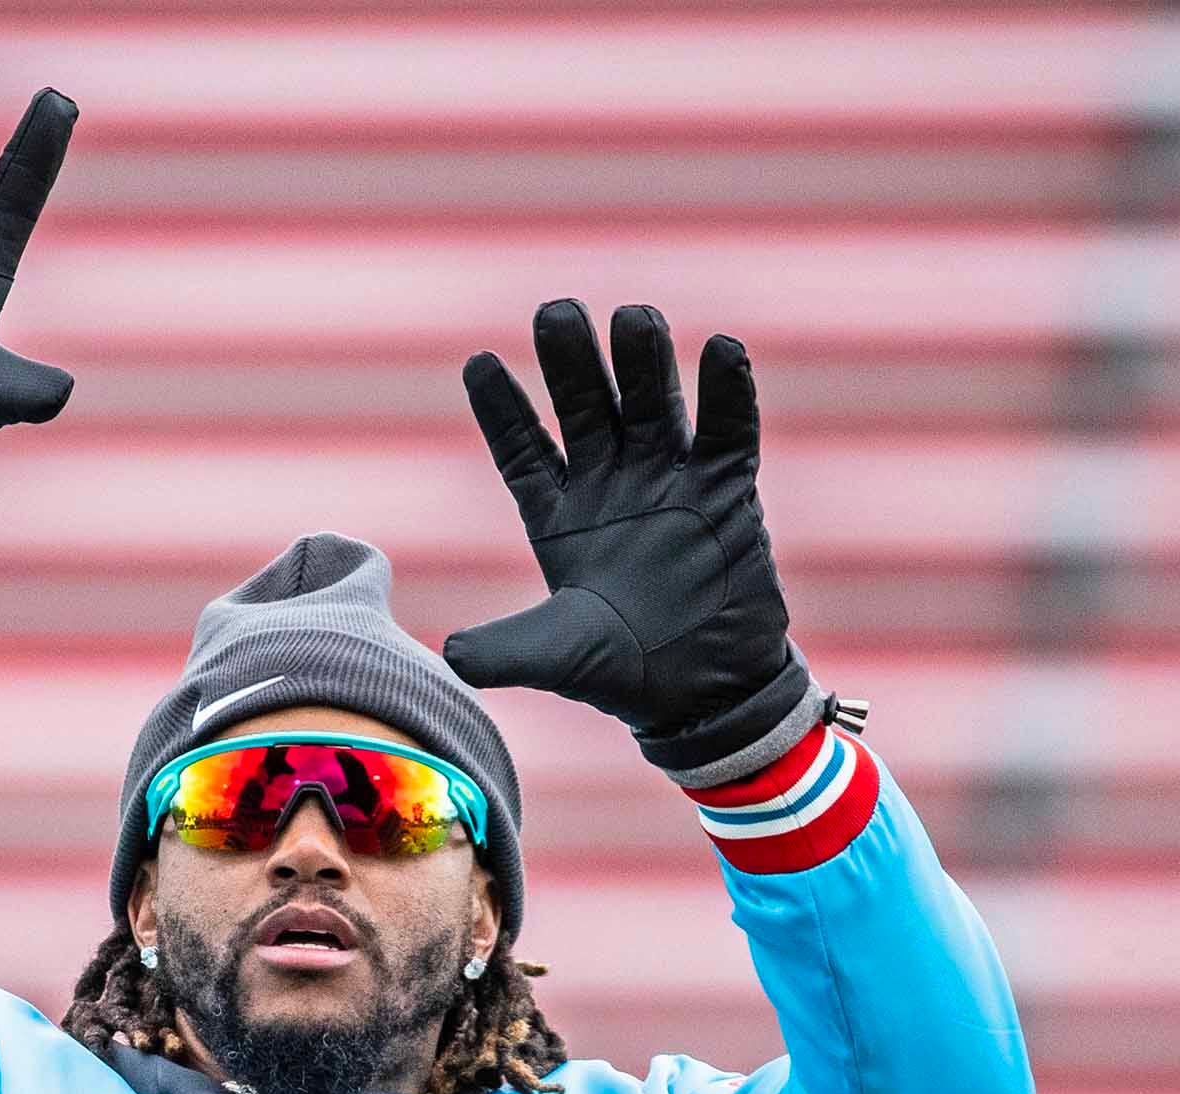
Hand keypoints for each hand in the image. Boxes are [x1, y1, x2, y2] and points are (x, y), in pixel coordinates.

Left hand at [444, 301, 812, 773]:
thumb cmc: (620, 673)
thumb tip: (452, 658)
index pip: (522, 448)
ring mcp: (667, 480)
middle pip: (584, 407)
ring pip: (651, 404)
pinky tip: (723, 349)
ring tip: (633, 318)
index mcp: (557, 514)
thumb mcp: (558, 657)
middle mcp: (609, 485)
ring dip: (643, 361)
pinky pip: (727, 430)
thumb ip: (509, 650)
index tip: (478, 363)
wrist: (705, 695)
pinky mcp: (725, 490)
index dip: (501, 409)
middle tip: (556, 312)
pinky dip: (727, 391)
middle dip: (571, 362)